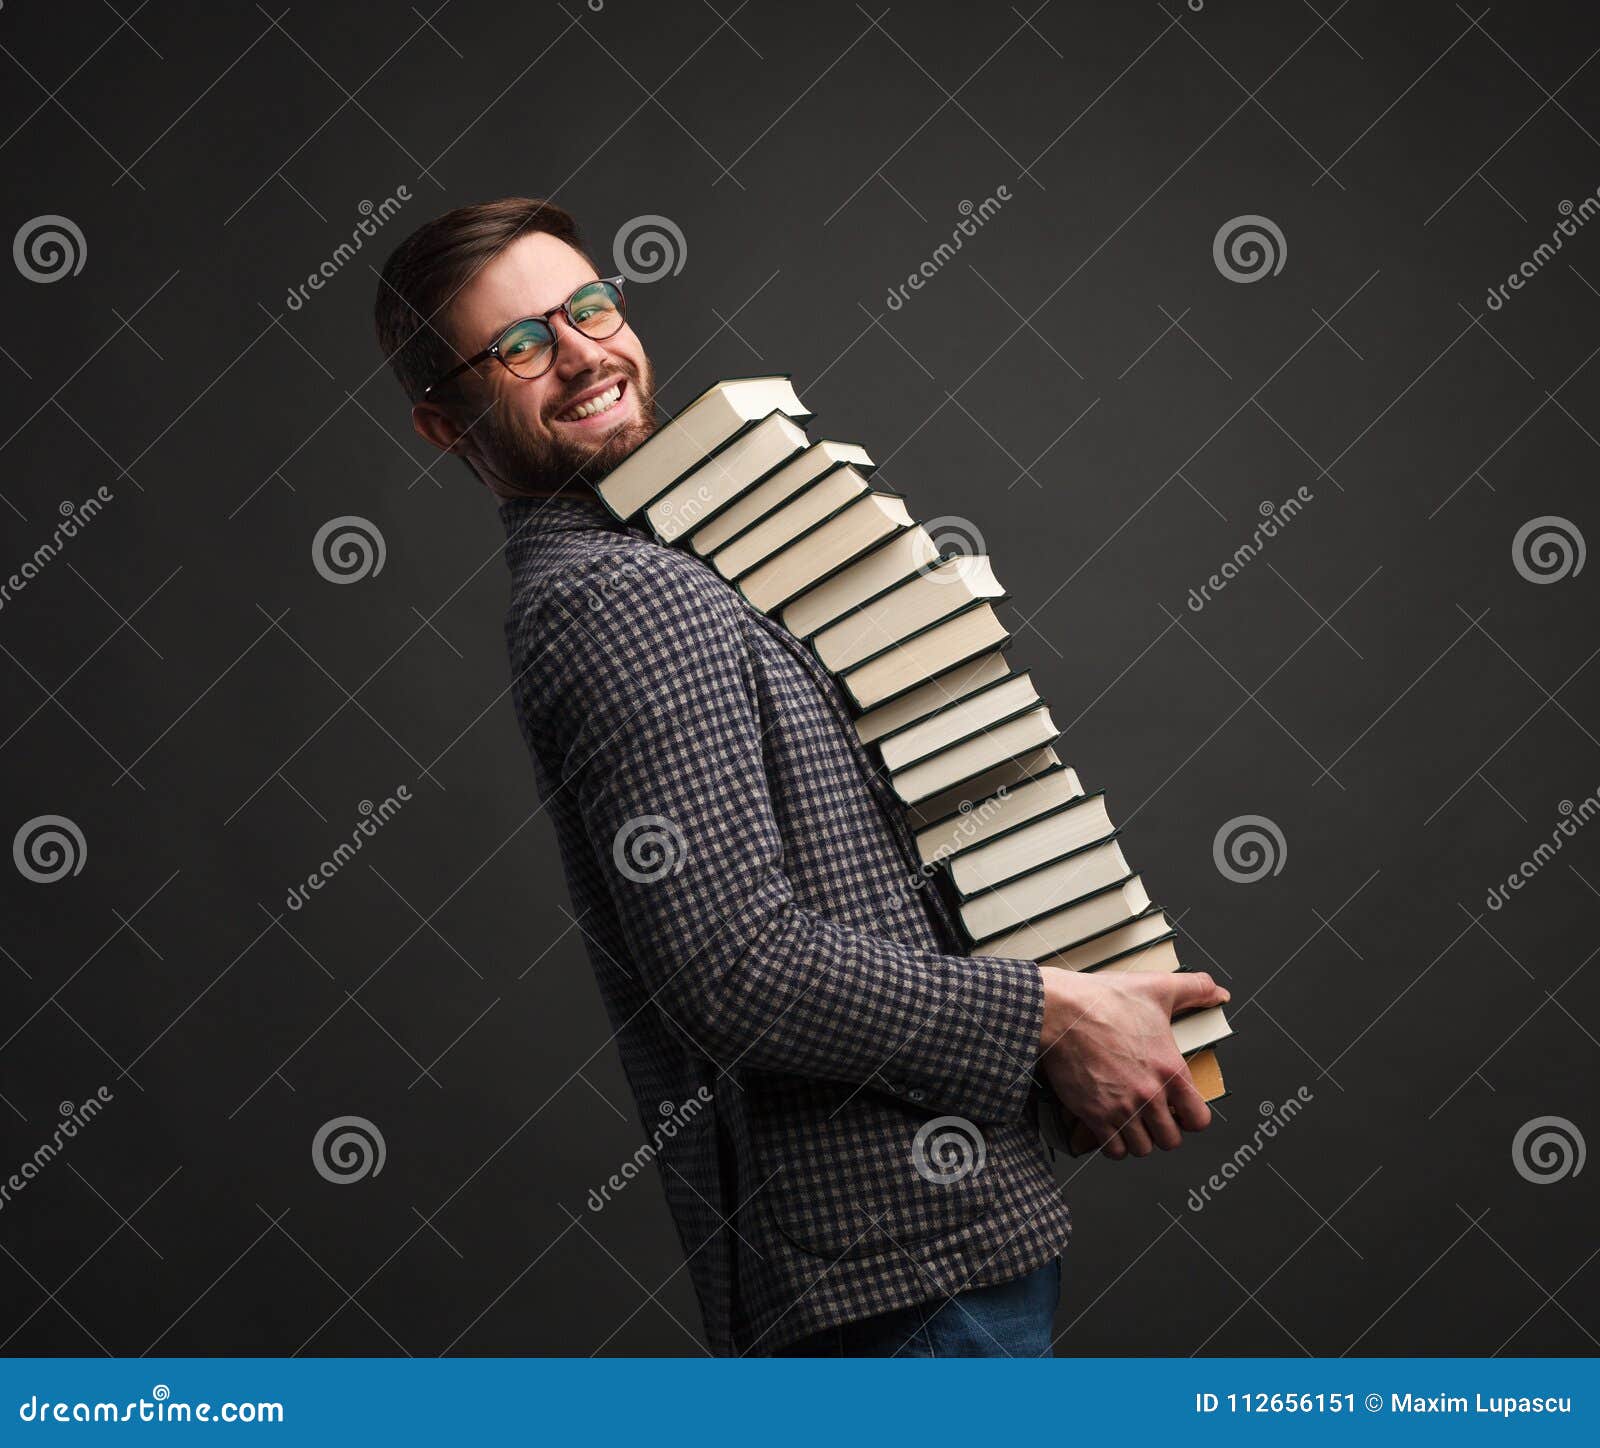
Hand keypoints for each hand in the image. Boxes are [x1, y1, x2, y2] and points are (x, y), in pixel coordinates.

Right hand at [1036, 968, 1229, 1159]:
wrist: (1060, 1011)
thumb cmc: (1103, 1001)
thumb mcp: (1157, 988)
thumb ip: (1195, 989)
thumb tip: (1219, 992)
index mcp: (1170, 1070)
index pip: (1199, 1119)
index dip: (1191, 1118)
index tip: (1180, 1112)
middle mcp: (1150, 1094)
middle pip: (1170, 1140)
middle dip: (1162, 1131)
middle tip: (1151, 1117)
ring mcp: (1122, 1108)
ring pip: (1142, 1148)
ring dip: (1137, 1138)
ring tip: (1130, 1122)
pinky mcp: (1095, 1115)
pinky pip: (1113, 1150)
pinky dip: (1112, 1144)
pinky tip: (1109, 1127)